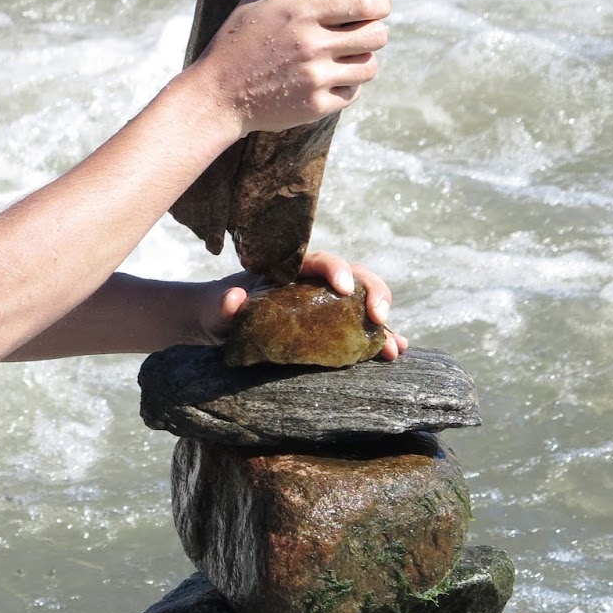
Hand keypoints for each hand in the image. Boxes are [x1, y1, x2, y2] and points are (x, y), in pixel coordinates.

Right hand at [191, 0, 391, 136]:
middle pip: (377, 36)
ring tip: (348, 58)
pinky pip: (353, 93)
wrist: (216, 95)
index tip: (376, 6)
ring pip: (370, 66)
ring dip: (363, 61)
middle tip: (361, 34)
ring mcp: (316, 78)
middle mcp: (313, 45)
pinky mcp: (316, 105)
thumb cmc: (233, 44)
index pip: (366, 4)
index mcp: (300, 14)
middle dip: (374, 33)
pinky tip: (331, 81)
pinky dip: (347, 87)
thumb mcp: (251, 1)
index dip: (380, 4)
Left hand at [195, 251, 408, 360]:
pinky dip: (380, 340)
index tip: (344, 288)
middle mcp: (315, 283)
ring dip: (383, 324)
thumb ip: (225, 304)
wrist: (221, 326)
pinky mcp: (331, 330)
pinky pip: (360, 331)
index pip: (320, 260)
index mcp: (291, 269)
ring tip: (395, 347)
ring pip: (364, 305)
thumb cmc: (219, 309)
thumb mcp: (217, 308)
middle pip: (355, 277)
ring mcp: (326, 306)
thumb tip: (235, 298)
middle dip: (373, 292)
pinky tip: (395, 352)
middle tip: (379, 317)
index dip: (337, 269)